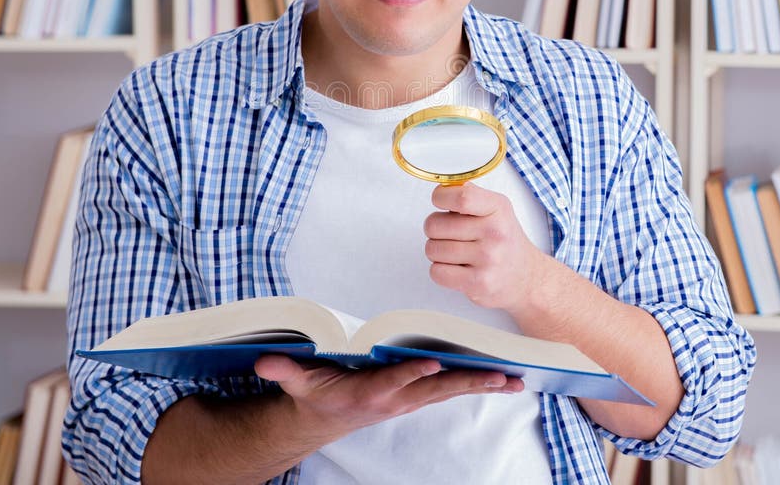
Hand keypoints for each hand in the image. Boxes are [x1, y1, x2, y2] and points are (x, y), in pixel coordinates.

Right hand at [254, 355, 522, 444]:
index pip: (391, 382)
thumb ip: (285, 371)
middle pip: (435, 389)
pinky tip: (502, 379)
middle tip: (501, 377)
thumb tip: (264, 361)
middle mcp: (395, 397)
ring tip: (514, 380)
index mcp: (367, 392)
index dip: (409, 374)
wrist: (325, 417)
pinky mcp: (416, 394)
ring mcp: (408, 398)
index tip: (431, 365)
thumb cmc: (316, 393)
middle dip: (468, 383)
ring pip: (450, 390)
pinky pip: (451, 387)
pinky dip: (477, 382)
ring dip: (482, 384)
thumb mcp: (297, 383)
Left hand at [425, 182, 543, 318]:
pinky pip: (436, 273)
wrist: (527, 277)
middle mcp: (495, 233)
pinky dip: (440, 271)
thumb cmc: (504, 240)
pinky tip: (457, 268)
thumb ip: (470, 195)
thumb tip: (443, 187)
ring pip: (432, 249)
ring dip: (437, 251)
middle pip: (435, 225)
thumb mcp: (496, 209)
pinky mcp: (479, 283)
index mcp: (498, 208)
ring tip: (455, 252)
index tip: (440, 201)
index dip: (440, 198)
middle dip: (434, 229)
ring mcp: (488, 259)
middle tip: (449, 233)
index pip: (460, 197)